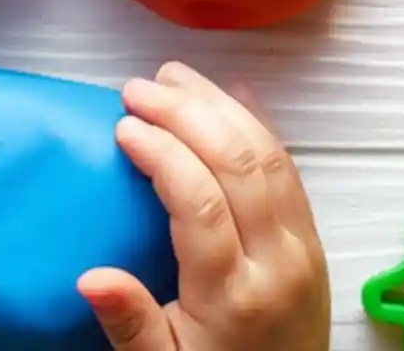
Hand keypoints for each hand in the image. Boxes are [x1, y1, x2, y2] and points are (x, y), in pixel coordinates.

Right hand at [78, 62, 329, 350]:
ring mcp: (304, 246)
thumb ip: (130, 324)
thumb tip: (89, 278)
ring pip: (268, 155)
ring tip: (173, 78)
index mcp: (234, 295)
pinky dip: (259, 123)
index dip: (164, 153)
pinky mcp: (314, 239)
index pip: (201, 202)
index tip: (124, 126)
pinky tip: (231, 94)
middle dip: (186, 114)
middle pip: (239, 164)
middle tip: (138, 89)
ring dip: (220, 107)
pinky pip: (289, 167)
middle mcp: (278, 262)